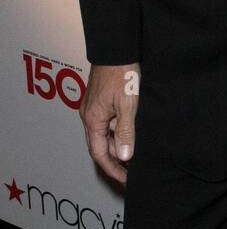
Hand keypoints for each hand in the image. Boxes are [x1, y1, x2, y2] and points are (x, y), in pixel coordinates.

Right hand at [79, 62, 139, 183]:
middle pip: (101, 145)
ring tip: (136, 156)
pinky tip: (132, 134)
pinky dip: (118, 131)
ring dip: (118, 145)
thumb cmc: (122, 73)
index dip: (112, 169)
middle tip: (133, 172)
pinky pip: (108, 122)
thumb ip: (125, 131)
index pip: (99, 153)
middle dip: (116, 160)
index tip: (126, 180)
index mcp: (92, 119)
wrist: (116, 48)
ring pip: (105, 133)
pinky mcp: (101, 100)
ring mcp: (94, 107)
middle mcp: (89, 116)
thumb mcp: (127, 104)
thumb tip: (123, 156)